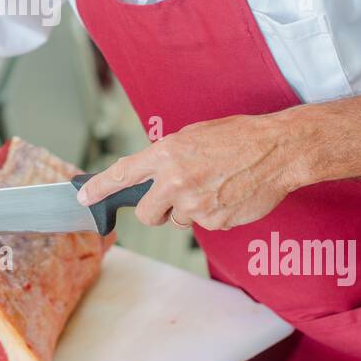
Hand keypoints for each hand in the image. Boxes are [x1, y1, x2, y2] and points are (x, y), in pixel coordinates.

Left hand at [76, 112, 303, 231]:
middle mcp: (175, 181)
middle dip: (155, 212)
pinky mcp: (215, 222)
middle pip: (146, 214)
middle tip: (172, 199)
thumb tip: (151, 174)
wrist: (277, 151)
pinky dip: (214, 214)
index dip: (99, 189)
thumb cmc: (238, 137)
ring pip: (178, 220)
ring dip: (190, 210)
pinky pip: (205, 225)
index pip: (122, 174)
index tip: (83, 198)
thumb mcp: (193, 136)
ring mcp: (195, 205)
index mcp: (167, 153)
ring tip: (215, 187)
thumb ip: (168, 157)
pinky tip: (229, 194)